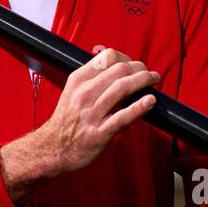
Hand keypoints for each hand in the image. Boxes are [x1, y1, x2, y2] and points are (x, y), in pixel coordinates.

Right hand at [35, 47, 159, 177]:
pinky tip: (150, 101)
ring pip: (123, 88)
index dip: (126, 58)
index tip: (133, 64)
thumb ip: (91, 78)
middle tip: (149, 74)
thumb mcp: (72, 92)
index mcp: (78, 80)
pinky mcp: (100, 133)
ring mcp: (92, 114)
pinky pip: (123, 116)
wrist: (53, 149)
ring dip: (143, 81)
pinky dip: (139, 107)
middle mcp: (84, 94)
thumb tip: (116, 65)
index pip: (107, 57)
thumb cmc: (67, 120)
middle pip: (119, 70)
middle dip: (139, 68)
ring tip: (154, 80)